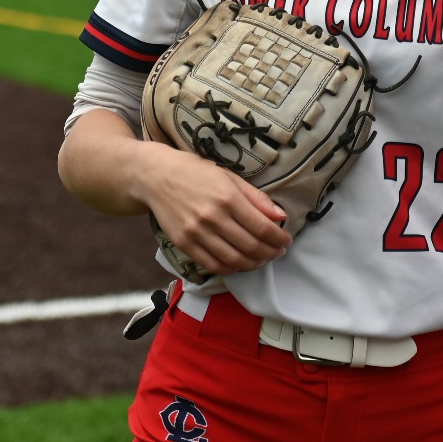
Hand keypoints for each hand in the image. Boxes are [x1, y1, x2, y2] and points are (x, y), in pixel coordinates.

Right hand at [139, 145, 291, 275]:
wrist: (156, 176)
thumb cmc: (195, 172)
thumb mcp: (229, 176)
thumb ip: (256, 198)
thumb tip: (281, 216)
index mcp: (228, 197)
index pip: (262, 227)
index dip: (279, 238)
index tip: (286, 240)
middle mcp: (213, 217)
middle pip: (250, 246)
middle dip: (270, 252)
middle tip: (278, 252)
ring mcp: (196, 233)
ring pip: (233, 260)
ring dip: (253, 264)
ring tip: (262, 259)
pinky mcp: (184, 244)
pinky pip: (212, 265)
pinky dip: (230, 269)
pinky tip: (240, 263)